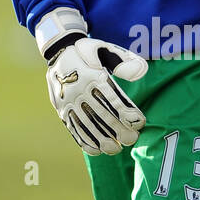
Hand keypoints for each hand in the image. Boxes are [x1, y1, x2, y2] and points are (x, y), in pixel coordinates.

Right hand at [35, 8, 147, 154]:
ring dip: (102, 140)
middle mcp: (79, 90)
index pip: (113, 98)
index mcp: (92, 75)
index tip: (139, 122)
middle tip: (132, 140)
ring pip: (87, 125)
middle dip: (119, 130)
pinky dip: (84, 141)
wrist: (59, 51)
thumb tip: (140, 73)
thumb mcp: (106, 48)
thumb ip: (124, 60)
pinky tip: (97, 150)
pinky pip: (73, 128)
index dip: (127, 113)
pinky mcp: (62, 110)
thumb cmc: (91, 52)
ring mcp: (68, 101)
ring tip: (117, 149)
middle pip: (101, 115)